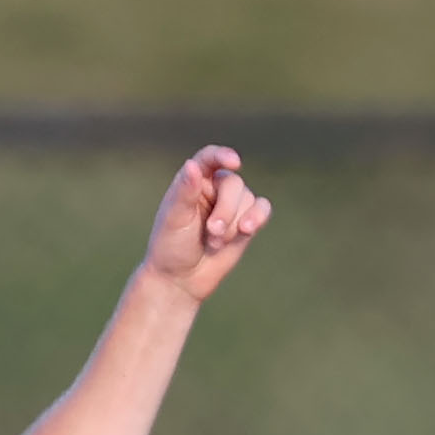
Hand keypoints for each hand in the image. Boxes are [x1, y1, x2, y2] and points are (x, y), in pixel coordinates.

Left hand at [144, 145, 270, 303]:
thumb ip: (185, 192)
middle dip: (226, 210)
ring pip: (248, 198)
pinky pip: (263, 208)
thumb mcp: (174, 219)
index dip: (222, 156)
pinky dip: (257, 217)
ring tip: (214, 243)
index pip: (209, 158)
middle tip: (212, 232)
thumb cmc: (170, 247)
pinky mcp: (245, 221)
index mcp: (192, 183)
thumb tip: (192, 165)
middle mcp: (213, 189)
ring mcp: (232, 205)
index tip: (234, 162)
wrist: (180, 279)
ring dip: (233, 224)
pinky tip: (247, 229)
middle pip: (234, 183)